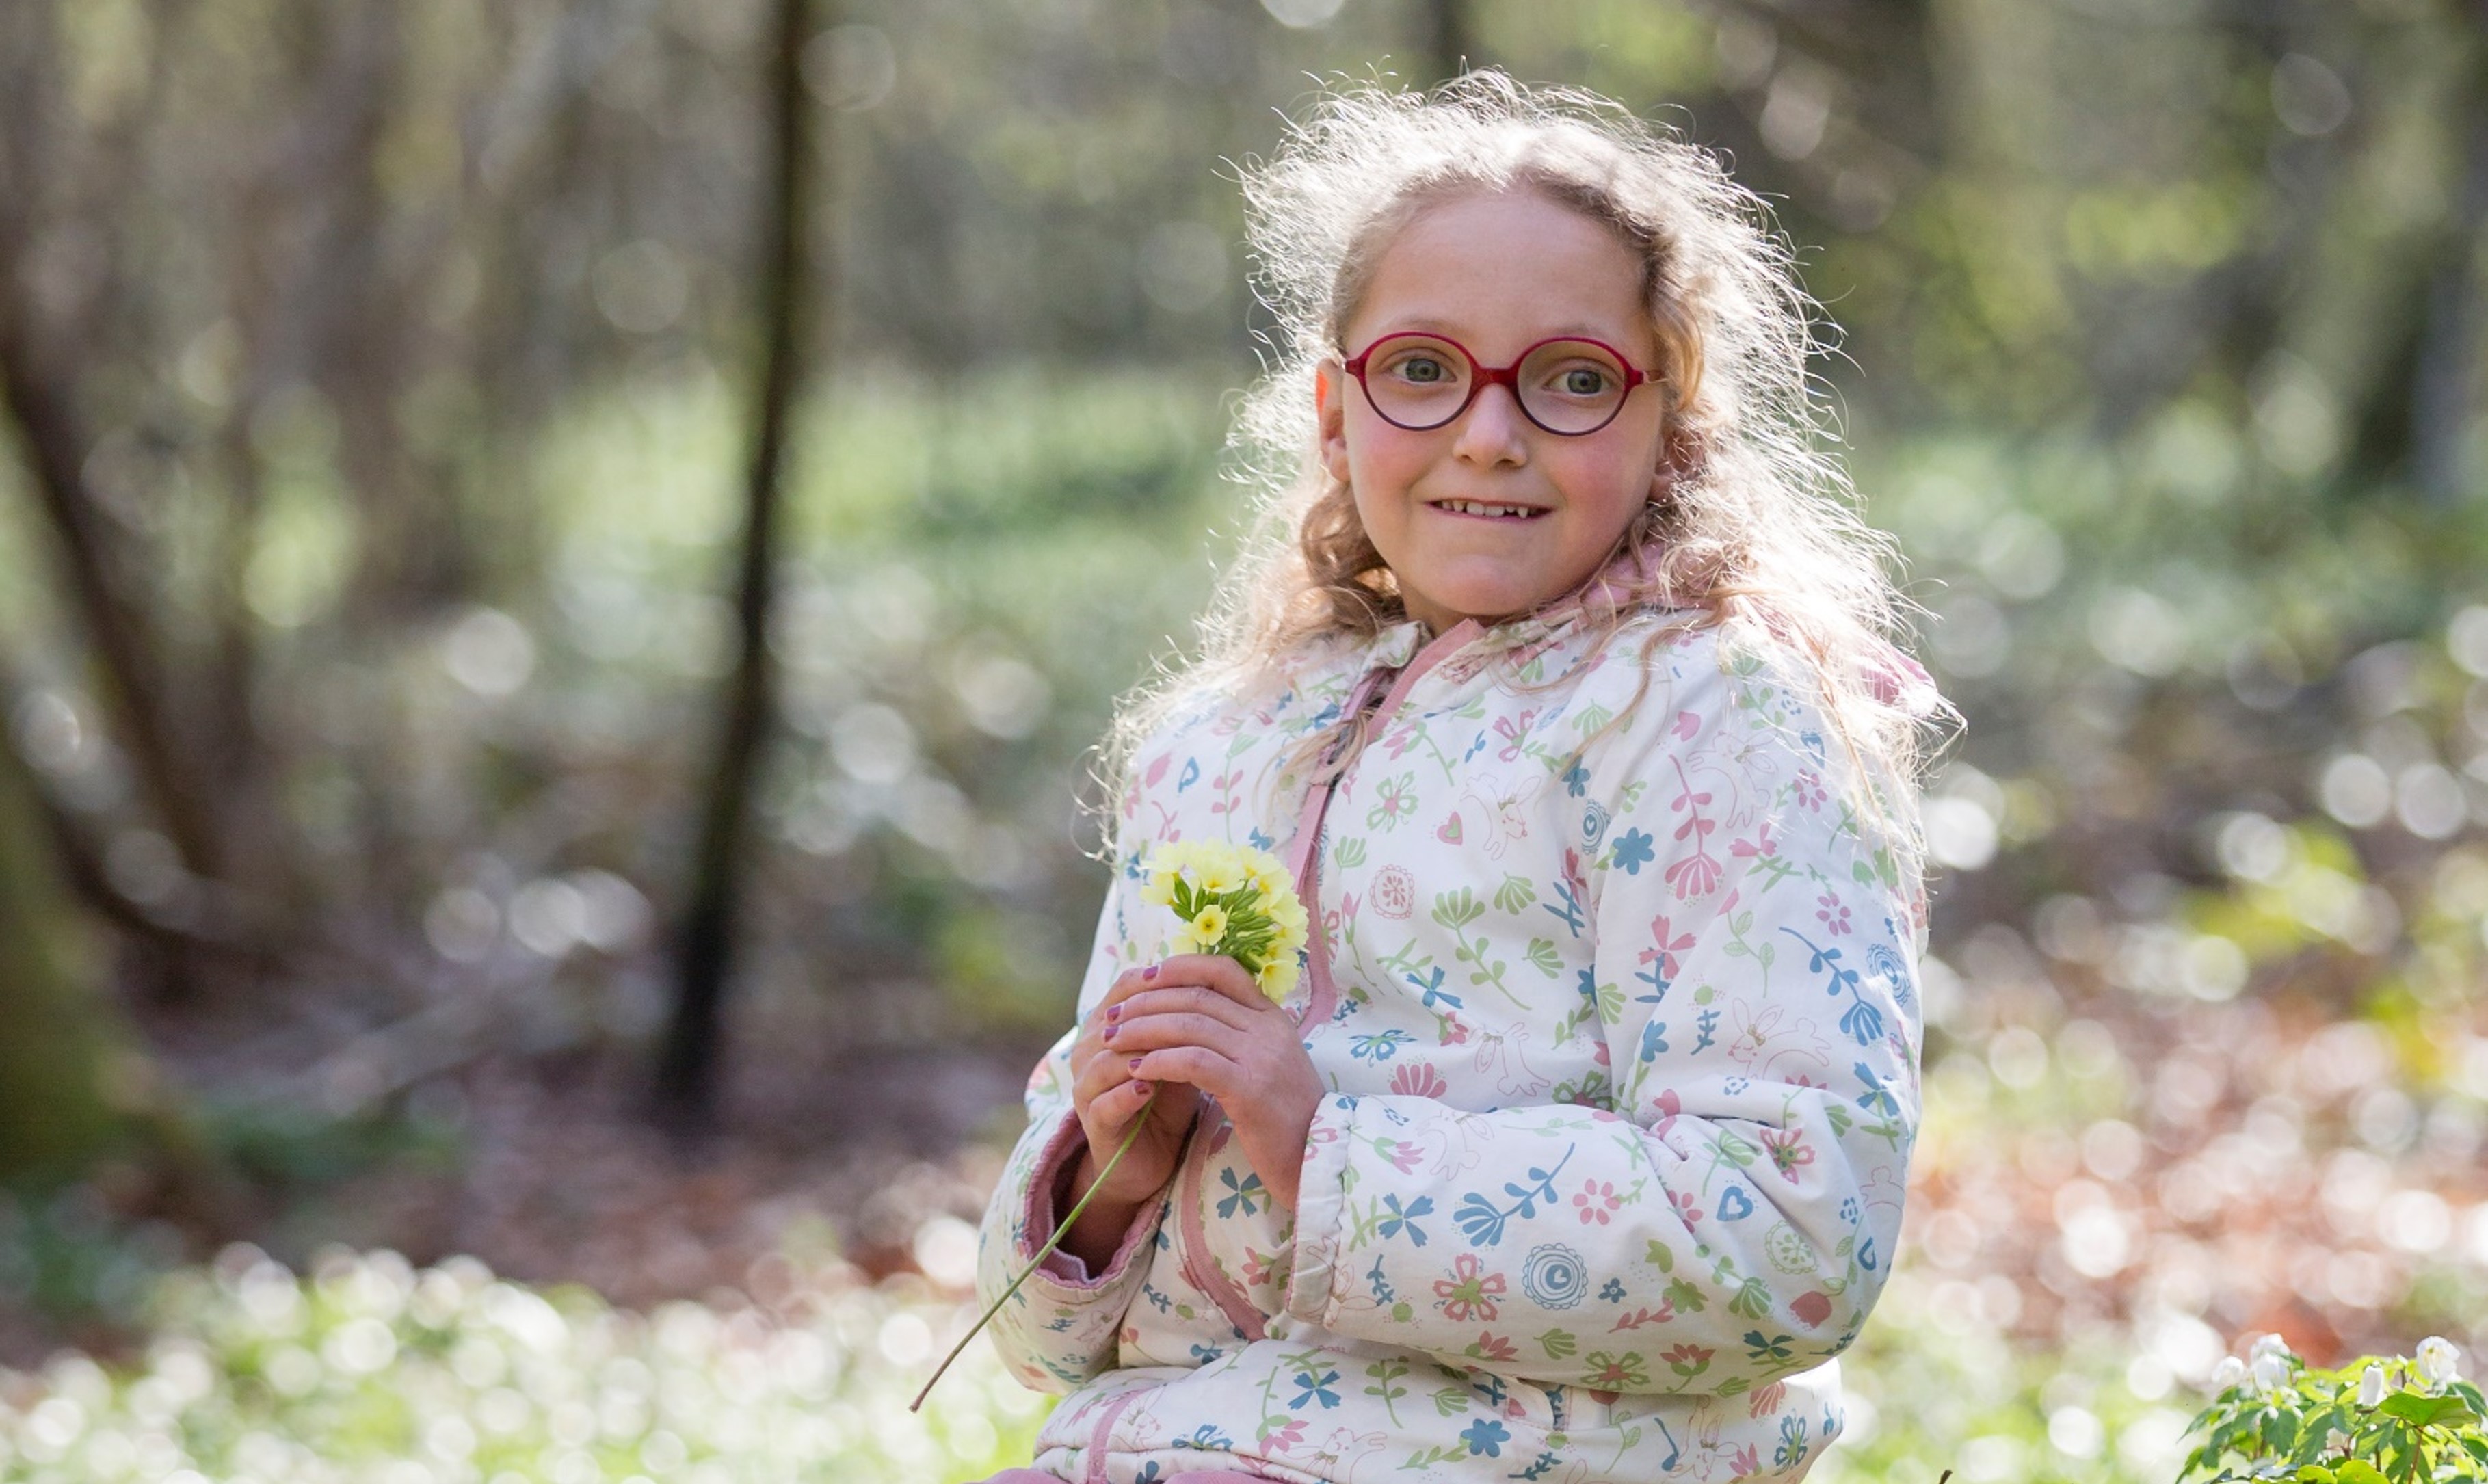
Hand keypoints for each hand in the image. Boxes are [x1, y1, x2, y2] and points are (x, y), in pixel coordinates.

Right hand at [1068, 966, 1204, 1208]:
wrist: (1151, 1156)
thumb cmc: (1167, 1098)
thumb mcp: (1181, 1054)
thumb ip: (1188, 1021)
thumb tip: (1220, 980)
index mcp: (1109, 1025)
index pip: (1126, 987)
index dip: (1161, 980)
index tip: (1201, 982)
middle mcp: (1089, 1050)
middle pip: (1114, 1020)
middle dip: (1152, 1016)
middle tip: (1192, 1015)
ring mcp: (1087, 1087)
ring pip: (1104, 1060)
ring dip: (1138, 1054)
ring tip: (1172, 1054)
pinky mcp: (1092, 1123)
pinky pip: (1103, 1103)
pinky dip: (1125, 1093)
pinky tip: (1148, 1088)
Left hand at [1099, 953, 1325, 1212]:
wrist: (1319, 1161)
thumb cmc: (1286, 1119)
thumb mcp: (1268, 1066)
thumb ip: (1239, 1038)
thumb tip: (1193, 1017)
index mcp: (1273, 1018)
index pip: (1223, 970)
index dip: (1180, 967)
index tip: (1144, 977)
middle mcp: (1269, 1029)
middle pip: (1197, 996)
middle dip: (1147, 1002)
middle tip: (1113, 1015)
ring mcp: (1261, 1056)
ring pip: (1189, 1024)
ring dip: (1143, 1030)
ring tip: (1112, 1041)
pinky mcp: (1250, 1088)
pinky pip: (1193, 1062)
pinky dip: (1158, 1061)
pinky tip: (1135, 1069)